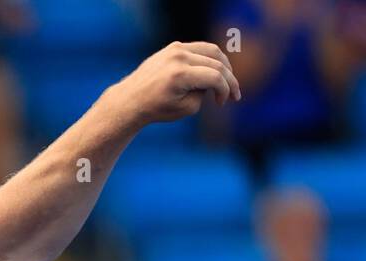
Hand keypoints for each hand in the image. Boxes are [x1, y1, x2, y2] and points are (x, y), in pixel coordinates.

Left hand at [109, 41, 240, 128]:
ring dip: (224, 65)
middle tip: (234, 94)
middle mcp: (178, 58)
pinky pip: (200, 48)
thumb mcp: (186, 108)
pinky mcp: (173, 47)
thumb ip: (205, 93)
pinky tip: (215, 71)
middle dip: (229, 79)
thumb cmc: (157, 108)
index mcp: (180, 75)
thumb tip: (215, 81)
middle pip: (216, 63)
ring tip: (227, 81)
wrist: (131, 99)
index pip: (215, 77)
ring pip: (212, 51)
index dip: (226, 90)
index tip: (223, 103)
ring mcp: (175, 49)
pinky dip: (211, 58)